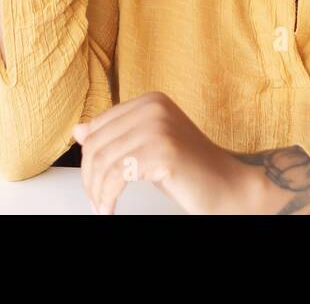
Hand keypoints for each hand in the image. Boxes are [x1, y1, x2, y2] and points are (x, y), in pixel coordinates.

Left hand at [75, 92, 309, 214]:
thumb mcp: (148, 148)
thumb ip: (118, 136)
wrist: (230, 185)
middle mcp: (154, 107)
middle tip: (96, 201)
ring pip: (103, 161)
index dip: (88, 159)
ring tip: (103, 207)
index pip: (98, 126)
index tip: (92, 183)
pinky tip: (111, 208)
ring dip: (97, 191)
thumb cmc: (192, 170)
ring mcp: (159, 126)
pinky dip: (108, 196)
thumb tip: (79, 130)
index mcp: (151, 101)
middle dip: (90, 178)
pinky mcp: (162, 150)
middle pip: (97, 143)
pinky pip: (117, 175)